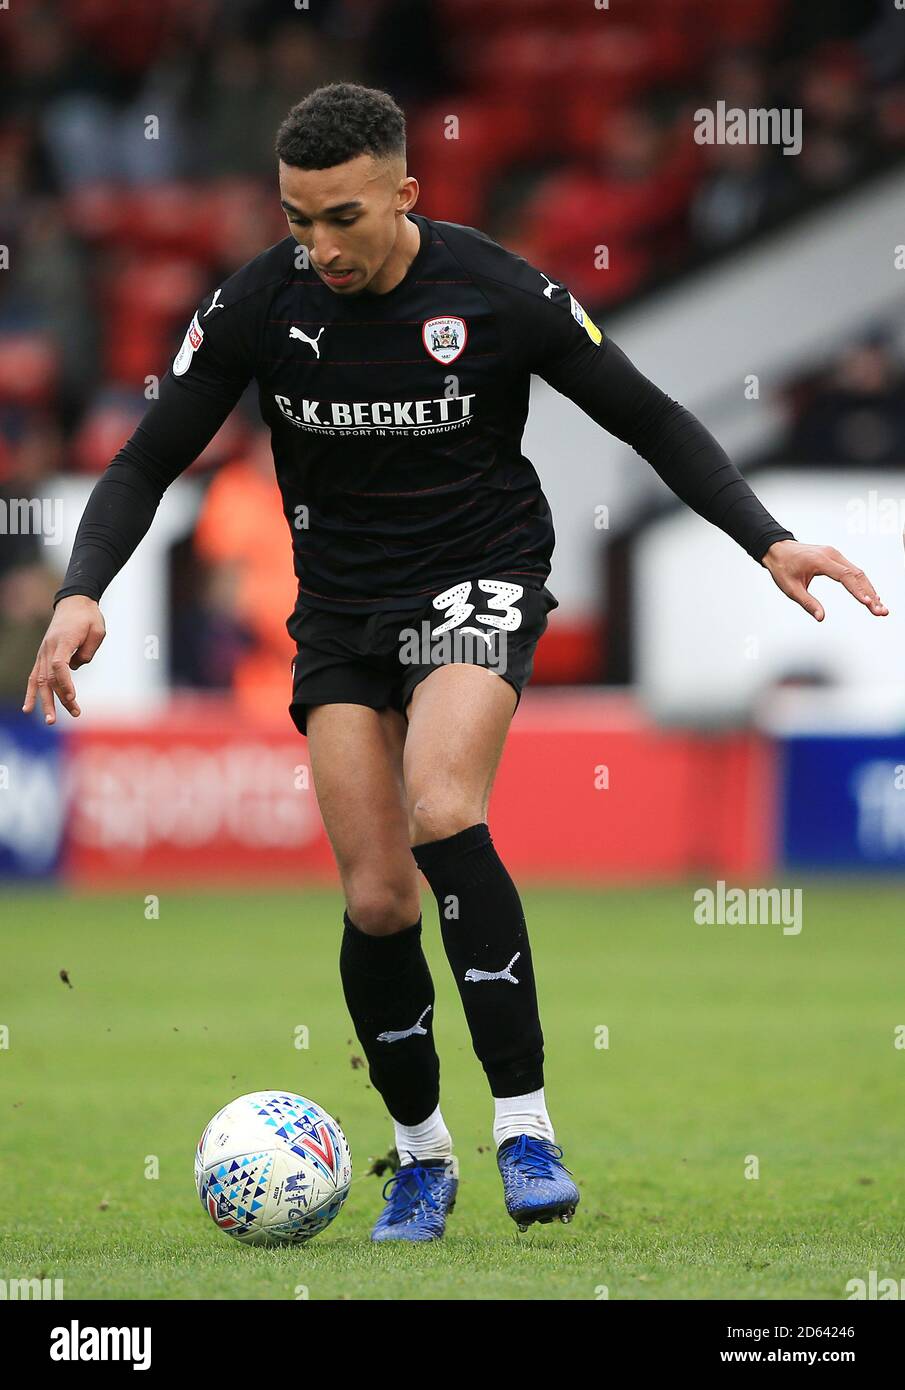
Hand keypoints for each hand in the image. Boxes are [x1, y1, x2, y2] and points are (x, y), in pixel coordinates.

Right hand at [22, 595, 105, 723]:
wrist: (74, 603)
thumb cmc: (88, 617)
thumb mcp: (97, 631)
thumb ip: (88, 651)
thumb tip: (76, 667)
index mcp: (63, 640)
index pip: (59, 665)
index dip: (65, 682)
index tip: (73, 696)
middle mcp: (49, 648)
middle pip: (50, 677)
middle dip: (60, 699)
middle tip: (74, 713)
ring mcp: (43, 652)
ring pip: (41, 681)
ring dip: (45, 702)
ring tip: (51, 721)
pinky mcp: (43, 656)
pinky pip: (34, 677)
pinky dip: (31, 693)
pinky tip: (28, 709)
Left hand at [761, 540, 887, 621]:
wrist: (777, 550)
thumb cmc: (782, 568)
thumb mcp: (791, 589)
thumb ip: (807, 603)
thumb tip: (821, 617)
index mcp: (820, 561)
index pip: (845, 576)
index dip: (858, 591)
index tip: (868, 603)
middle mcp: (831, 555)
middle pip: (857, 574)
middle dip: (871, 594)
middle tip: (881, 611)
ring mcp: (835, 554)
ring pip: (858, 572)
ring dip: (870, 590)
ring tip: (879, 607)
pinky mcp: (835, 557)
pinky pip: (853, 570)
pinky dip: (862, 583)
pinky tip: (870, 595)